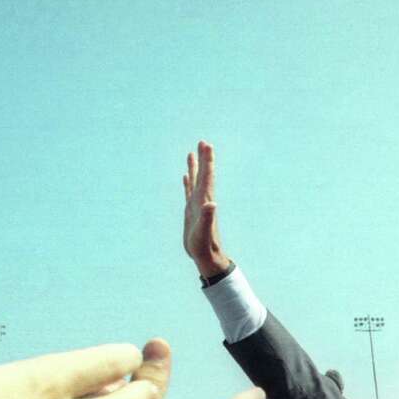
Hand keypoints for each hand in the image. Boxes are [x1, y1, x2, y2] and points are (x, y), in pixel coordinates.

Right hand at [183, 141, 230, 278]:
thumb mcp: (204, 232)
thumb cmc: (205, 246)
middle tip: (203, 142)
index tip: (207, 146)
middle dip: (204, 159)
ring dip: (196, 167)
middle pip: (204, 175)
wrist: (206, 256)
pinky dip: (188, 182)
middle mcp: (202, 200)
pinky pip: (189, 192)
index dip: (207, 161)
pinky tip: (187, 175)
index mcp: (205, 201)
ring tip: (193, 153)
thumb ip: (208, 218)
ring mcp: (197, 205)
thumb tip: (211, 204)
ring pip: (196, 181)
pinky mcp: (191, 211)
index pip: (207, 177)